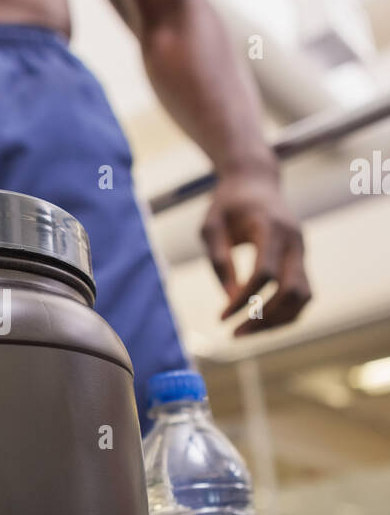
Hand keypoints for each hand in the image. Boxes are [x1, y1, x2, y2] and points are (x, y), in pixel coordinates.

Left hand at [200, 168, 310, 335]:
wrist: (255, 180)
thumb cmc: (227, 203)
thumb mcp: (211, 225)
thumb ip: (219, 259)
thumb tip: (231, 299)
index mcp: (270, 227)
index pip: (265, 273)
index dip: (244, 301)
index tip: (221, 318)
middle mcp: (293, 240)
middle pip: (291, 291)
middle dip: (264, 318)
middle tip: (234, 335)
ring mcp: (302, 250)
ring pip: (303, 297)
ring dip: (277, 321)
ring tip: (245, 332)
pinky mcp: (302, 259)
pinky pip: (303, 294)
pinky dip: (284, 313)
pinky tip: (259, 321)